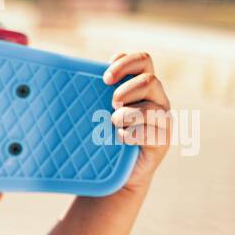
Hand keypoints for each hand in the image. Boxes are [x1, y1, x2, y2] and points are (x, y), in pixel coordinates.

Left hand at [103, 51, 171, 192]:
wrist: (118, 172)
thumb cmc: (105, 137)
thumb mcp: (99, 111)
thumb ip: (95, 93)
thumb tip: (72, 79)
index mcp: (142, 86)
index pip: (143, 61)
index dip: (125, 63)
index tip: (105, 78)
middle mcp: (157, 99)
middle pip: (149, 81)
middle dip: (126, 91)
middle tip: (112, 104)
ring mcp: (163, 119)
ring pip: (151, 108)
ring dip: (126, 116)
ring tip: (114, 125)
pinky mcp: (163, 140)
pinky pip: (150, 132)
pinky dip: (131, 135)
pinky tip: (121, 139)